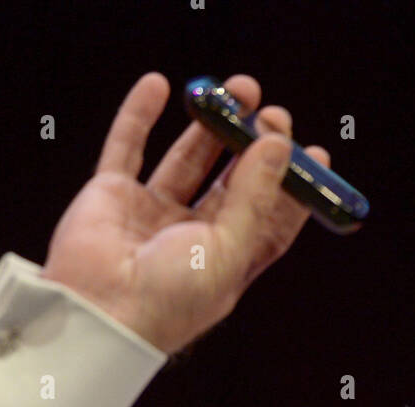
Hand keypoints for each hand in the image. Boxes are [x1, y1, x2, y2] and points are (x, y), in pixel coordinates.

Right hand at [40, 72, 331, 354]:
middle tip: (271, 112)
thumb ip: (253, 198)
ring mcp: (151, 216)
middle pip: (231, 184)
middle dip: (253, 145)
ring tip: (238, 89)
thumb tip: (279, 146)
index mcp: (225, 262)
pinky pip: (126, 148)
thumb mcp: (227, 251)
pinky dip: (139, 116)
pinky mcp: (112, 197)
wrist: (99, 313)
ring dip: (211, 124)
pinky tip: (158, 85)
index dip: (292, 188)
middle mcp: (191, 238)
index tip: (315, 152)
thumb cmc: (170, 298)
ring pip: (187, 160)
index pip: (268, 220)